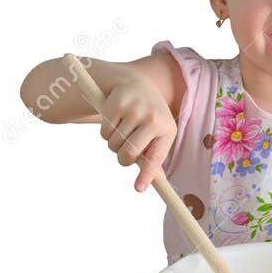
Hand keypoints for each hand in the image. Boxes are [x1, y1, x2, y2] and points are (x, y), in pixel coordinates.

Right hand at [97, 70, 176, 191]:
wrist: (135, 83)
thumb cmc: (148, 117)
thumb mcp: (157, 134)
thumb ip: (152, 158)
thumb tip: (142, 186)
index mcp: (167, 129)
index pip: (155, 158)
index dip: (146, 175)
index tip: (138, 189)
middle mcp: (152, 118)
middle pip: (128, 154)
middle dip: (122, 159)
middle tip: (124, 154)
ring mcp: (134, 109)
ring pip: (113, 144)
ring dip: (113, 144)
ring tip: (122, 131)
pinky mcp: (116, 103)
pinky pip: (104, 132)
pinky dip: (105, 133)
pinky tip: (114, 120)